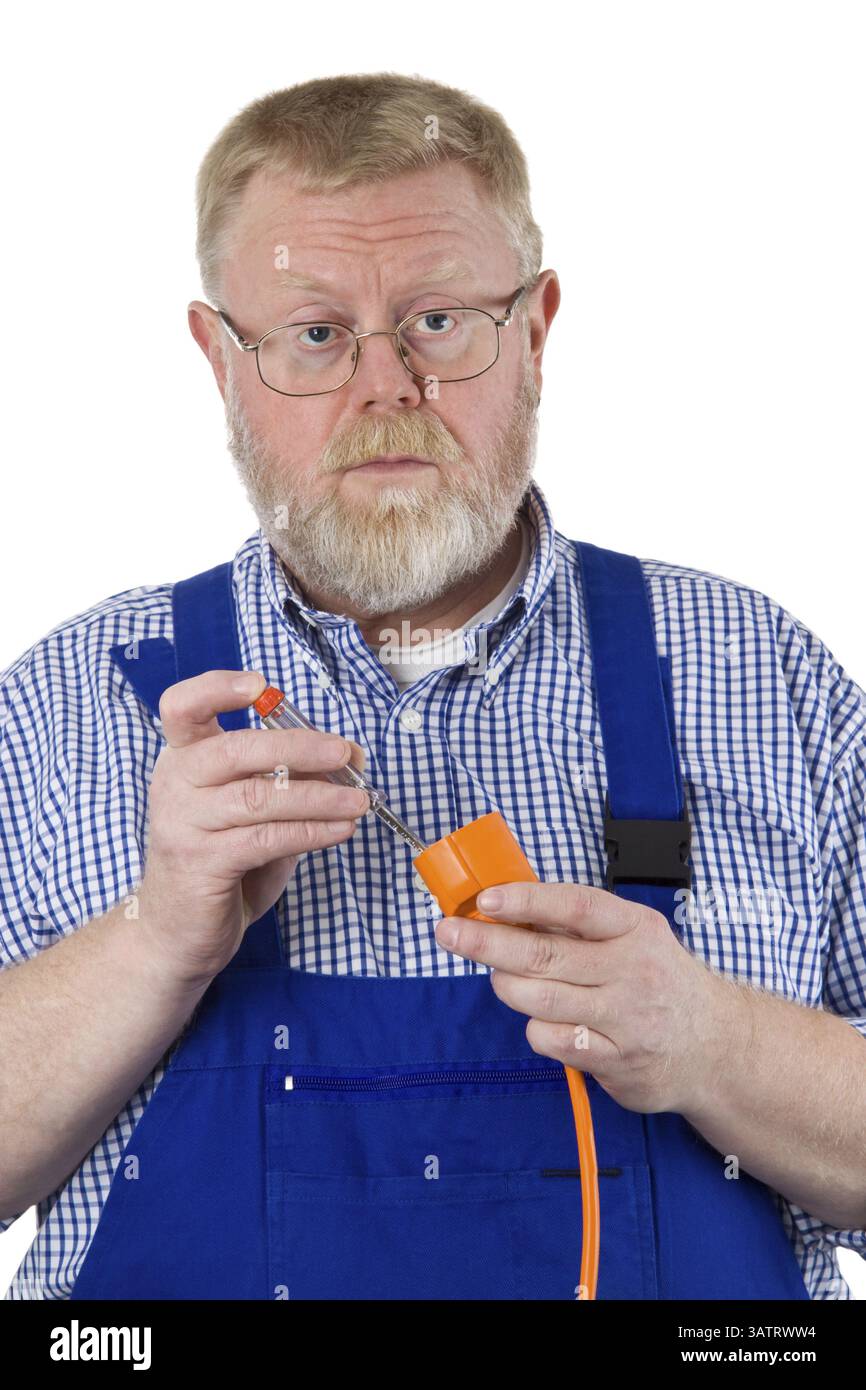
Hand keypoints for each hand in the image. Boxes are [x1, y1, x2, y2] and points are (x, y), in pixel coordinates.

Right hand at [139, 670, 367, 986]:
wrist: (176, 932)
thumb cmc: (219, 862)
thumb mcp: (253, 810)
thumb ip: (289, 778)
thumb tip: (350, 754)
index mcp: (183, 759)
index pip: (183, 706)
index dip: (218, 687)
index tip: (261, 684)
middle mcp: (175, 784)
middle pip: (236, 747)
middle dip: (300, 745)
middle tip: (344, 752)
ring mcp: (182, 824)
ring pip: (258, 796)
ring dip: (318, 795)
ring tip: (359, 800)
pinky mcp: (201, 864)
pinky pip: (266, 838)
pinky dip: (311, 832)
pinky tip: (340, 830)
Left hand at [434, 881, 736, 1114]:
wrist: (716, 1046)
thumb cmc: (660, 981)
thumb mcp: (633, 935)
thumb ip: (577, 924)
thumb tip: (506, 905)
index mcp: (635, 928)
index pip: (574, 906)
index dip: (526, 900)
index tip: (485, 899)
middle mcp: (632, 970)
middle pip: (544, 955)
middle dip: (487, 943)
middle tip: (447, 933)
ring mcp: (625, 1018)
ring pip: (540, 1000)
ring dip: (506, 987)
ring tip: (500, 978)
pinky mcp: (617, 1060)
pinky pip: (553, 1041)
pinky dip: (536, 1029)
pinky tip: (545, 1020)